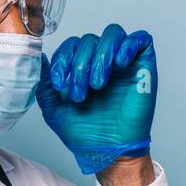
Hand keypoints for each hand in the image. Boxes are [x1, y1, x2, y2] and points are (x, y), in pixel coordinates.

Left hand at [36, 23, 156, 174]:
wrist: (108, 151)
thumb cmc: (85, 134)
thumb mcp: (54, 110)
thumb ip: (45, 85)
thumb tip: (40, 58)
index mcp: (82, 67)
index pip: (71, 45)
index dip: (63, 59)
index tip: (60, 84)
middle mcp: (102, 61)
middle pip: (90, 39)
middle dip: (80, 65)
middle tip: (80, 93)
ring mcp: (124, 62)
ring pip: (113, 33)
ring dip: (101, 56)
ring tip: (98, 84)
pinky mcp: (144, 66)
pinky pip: (141, 39)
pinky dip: (129, 45)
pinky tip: (119, 63)